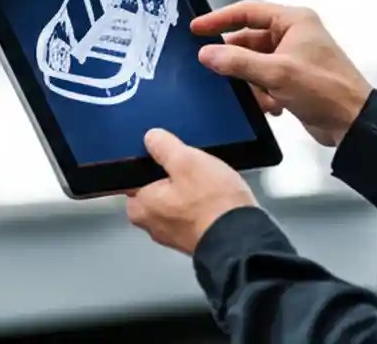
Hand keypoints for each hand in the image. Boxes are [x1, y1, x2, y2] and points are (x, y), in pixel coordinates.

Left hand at [126, 129, 258, 255]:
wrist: (242, 239)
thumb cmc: (212, 206)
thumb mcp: (186, 160)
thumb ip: (163, 146)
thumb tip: (152, 138)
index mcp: (140, 205)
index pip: (134, 175)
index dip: (153, 161)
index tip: (168, 155)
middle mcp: (151, 223)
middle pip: (157, 187)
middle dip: (174, 176)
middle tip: (193, 169)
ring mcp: (173, 233)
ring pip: (177, 199)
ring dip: (191, 190)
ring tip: (209, 185)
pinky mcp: (193, 237)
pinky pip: (193, 213)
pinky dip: (203, 205)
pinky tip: (216, 199)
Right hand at [192, 0, 371, 146]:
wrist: (353, 123)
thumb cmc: (329, 90)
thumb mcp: (276, 73)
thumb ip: (237, 62)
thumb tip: (208, 53)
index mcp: (294, 21)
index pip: (247, 12)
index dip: (219, 19)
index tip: (197, 29)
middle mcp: (294, 35)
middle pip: (248, 41)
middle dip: (238, 62)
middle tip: (219, 71)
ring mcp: (293, 57)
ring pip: (254, 64)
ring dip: (253, 83)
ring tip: (263, 95)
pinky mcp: (293, 79)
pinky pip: (264, 80)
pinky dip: (263, 94)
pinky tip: (274, 105)